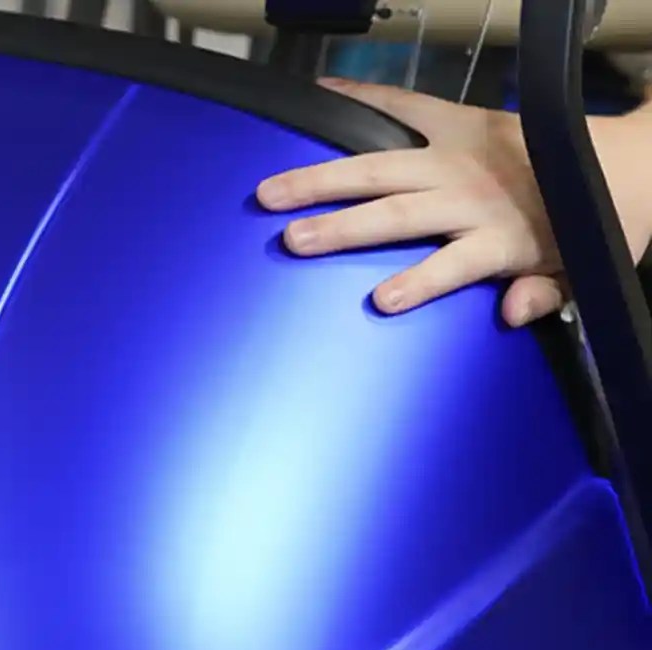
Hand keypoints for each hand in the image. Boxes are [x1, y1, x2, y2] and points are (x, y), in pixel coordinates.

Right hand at [257, 77, 651, 326]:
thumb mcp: (582, 273)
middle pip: (397, 213)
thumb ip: (545, 296)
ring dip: (323, 179)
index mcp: (503, 237)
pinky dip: (360, 99)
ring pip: (379, 167)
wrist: (626, 160)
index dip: (418, 282)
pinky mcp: (458, 119)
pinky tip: (319, 95)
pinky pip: (402, 105)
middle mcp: (472, 195)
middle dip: (343, 226)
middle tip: (292, 238)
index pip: (454, 264)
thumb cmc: (594, 224)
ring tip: (273, 189)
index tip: (380, 300)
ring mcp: (459, 154)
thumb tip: (513, 312)